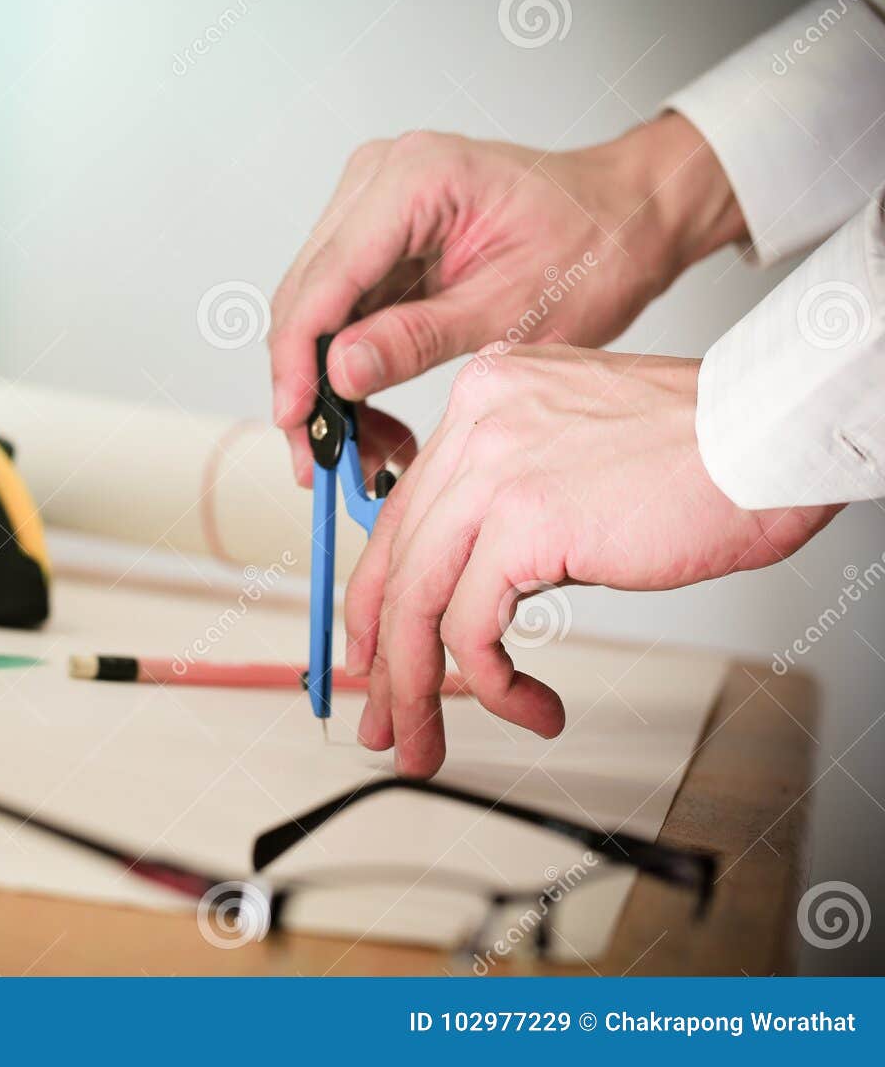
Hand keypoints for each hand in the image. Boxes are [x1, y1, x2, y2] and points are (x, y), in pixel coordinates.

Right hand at [270, 114, 745, 485]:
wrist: (625, 219)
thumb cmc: (593, 247)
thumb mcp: (513, 308)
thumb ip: (418, 338)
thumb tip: (338, 373)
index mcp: (414, 179)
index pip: (324, 280)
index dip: (297, 359)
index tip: (295, 422)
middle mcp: (378, 179)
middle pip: (306, 296)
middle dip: (308, 383)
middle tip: (322, 459)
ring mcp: (371, 204)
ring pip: (314, 310)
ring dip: (327, 383)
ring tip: (360, 448)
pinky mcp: (375, 236)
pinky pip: (340, 309)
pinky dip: (349, 366)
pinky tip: (371, 414)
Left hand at [347, 346, 839, 776]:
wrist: (771, 437)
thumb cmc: (703, 454)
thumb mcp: (577, 459)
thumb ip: (517, 504)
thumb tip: (480, 586)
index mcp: (483, 402)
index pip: (401, 514)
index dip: (379, 597)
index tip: (374, 653)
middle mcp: (473, 425)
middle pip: (396, 562)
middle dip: (385, 659)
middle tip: (385, 721)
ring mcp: (492, 469)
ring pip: (417, 601)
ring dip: (418, 690)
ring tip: (427, 743)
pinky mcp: (524, 520)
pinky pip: (471, 627)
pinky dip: (493, 685)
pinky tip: (529, 708)